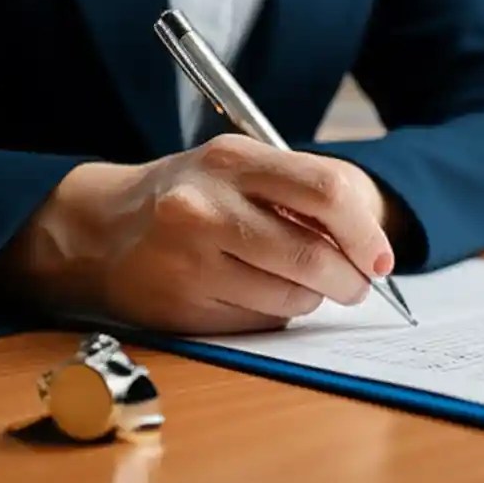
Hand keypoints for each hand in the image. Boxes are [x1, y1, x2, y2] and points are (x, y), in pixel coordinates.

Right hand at [0, 134, 393, 333]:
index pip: (327, 192)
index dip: (366, 233)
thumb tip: (371, 249)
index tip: (381, 259)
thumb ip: (306, 195)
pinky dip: (276, 315)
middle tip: (356, 286)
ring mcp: (191, 259)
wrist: (102, 229)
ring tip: (294, 283)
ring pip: (292, 298)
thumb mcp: (244, 171)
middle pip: (313, 255)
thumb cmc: (195, 198)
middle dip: (350, 280)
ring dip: (312, 299)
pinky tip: (253, 294)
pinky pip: (262, 322)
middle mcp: (207, 206)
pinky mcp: (183, 306)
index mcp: (235, 160)